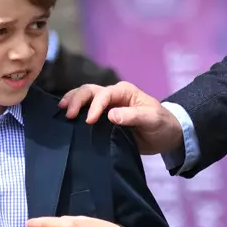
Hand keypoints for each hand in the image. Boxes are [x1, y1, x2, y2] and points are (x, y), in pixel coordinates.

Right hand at [59, 81, 182, 156]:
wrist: (165, 136)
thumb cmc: (161, 124)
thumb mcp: (152, 120)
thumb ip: (133, 116)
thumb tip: (110, 115)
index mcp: (125, 92)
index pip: (105, 94)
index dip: (95, 106)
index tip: (90, 121)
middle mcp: (113, 95)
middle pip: (90, 91)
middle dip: (77, 100)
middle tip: (68, 113)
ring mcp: (107, 105)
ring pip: (85, 96)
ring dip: (72, 101)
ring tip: (61, 110)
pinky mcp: (103, 117)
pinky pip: (85, 110)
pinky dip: (75, 110)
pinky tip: (64, 116)